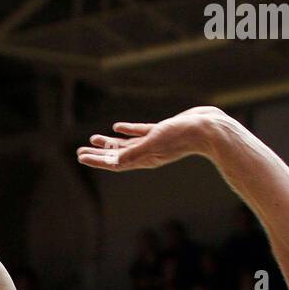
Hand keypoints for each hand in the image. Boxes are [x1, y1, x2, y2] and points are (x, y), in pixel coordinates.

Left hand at [76, 106, 228, 172]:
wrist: (208, 129)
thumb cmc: (181, 136)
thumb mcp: (154, 142)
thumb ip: (133, 152)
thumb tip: (113, 162)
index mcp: (143, 159)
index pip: (114, 162)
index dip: (97, 160)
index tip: (81, 157)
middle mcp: (146, 154)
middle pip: (116, 155)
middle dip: (98, 154)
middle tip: (80, 152)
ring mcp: (153, 143)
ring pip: (126, 145)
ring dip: (109, 143)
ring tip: (93, 140)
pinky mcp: (161, 132)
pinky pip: (139, 133)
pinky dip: (127, 131)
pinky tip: (117, 127)